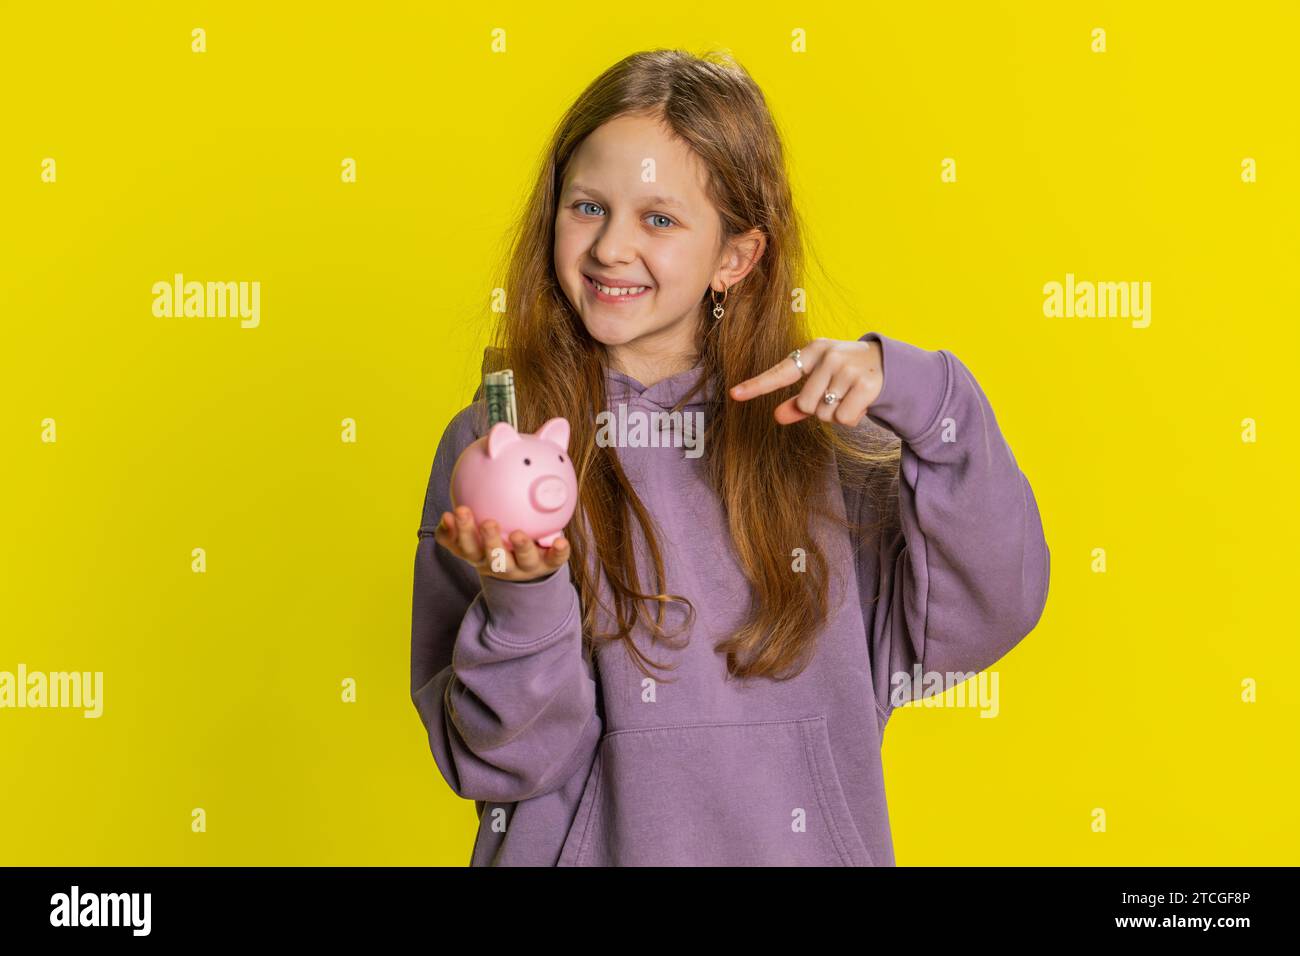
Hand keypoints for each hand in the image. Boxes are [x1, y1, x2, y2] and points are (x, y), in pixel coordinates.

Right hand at [433, 505, 570, 582]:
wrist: (524, 569)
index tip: (457, 511)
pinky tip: (562, 541)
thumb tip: (445, 516)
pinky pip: (555, 560)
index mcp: (481, 557)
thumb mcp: (472, 541)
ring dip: (521, 547)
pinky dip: (558, 552)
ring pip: (523, 560)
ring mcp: (525, 567)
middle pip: (494, 558)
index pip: (467, 547)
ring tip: (518, 534)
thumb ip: (455, 530)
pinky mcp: (547, 566)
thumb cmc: (494, 546)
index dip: (462, 532)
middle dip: (490, 542)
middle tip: (488, 522)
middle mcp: (502, 565)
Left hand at [728, 337, 882, 426]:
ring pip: (825, 414)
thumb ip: (798, 401)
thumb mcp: (821, 381)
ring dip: (837, 414)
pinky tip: (862, 402)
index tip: (734, 394)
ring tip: (851, 396)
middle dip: (820, 409)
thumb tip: (777, 416)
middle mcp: (829, 356)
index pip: (781, 372)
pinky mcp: (866, 384)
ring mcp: (848, 368)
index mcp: (814, 351)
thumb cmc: (847, 373)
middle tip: (838, 395)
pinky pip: (844, 418)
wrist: (889, 364)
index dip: (757, 385)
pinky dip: (853, 418)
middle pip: (806, 405)